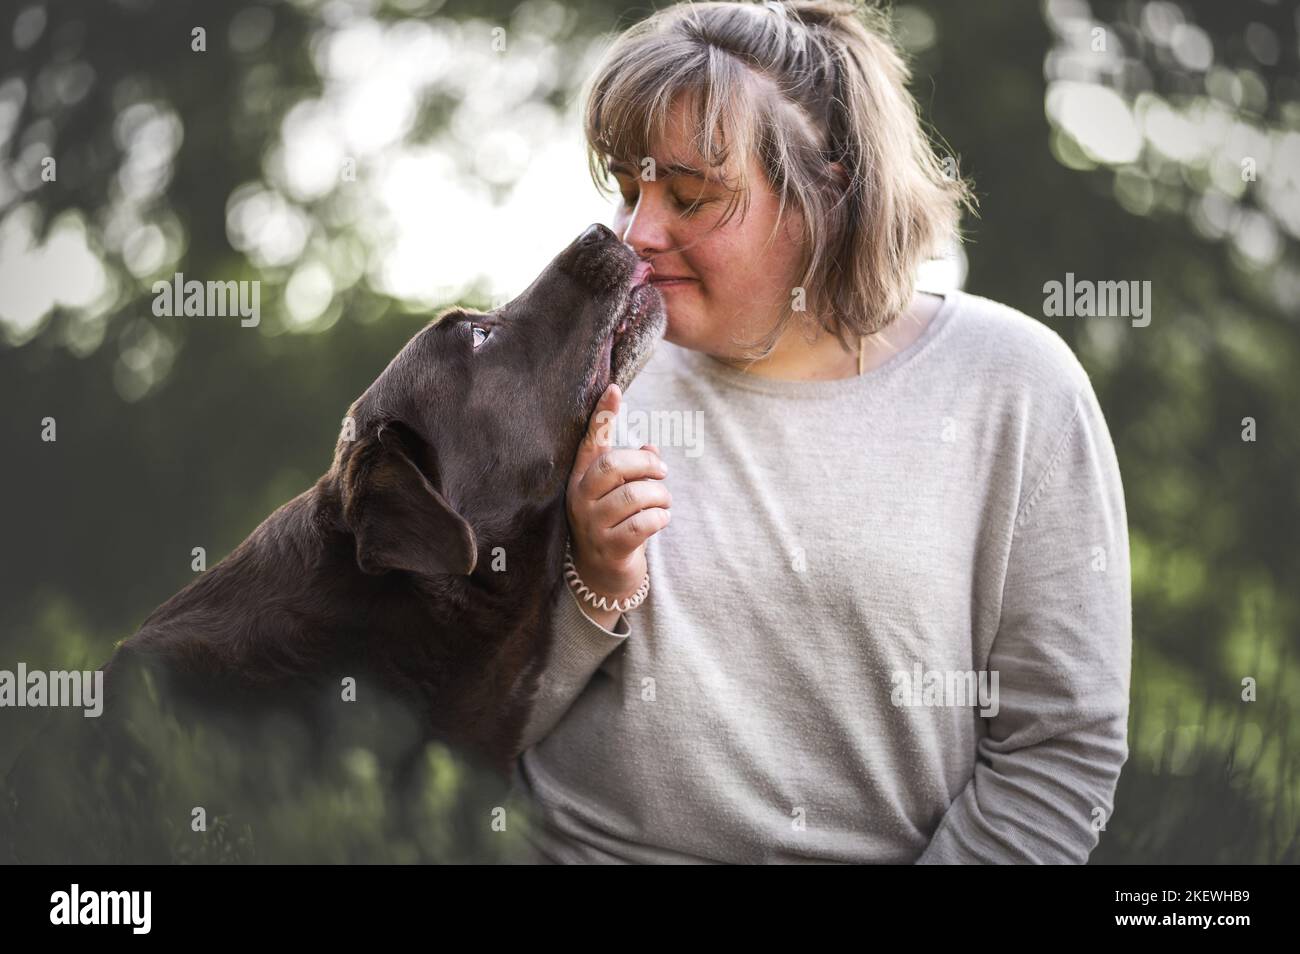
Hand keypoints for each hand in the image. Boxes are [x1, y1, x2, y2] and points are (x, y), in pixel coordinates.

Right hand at [565, 384, 670, 624]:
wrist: (602, 575)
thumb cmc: (614, 524)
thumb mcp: (620, 493)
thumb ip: (633, 469)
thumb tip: (652, 446)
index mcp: (581, 479)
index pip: (591, 442)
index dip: (602, 415)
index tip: (614, 389)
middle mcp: (580, 499)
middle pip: (614, 465)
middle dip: (646, 465)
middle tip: (662, 473)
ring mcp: (592, 524)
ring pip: (633, 496)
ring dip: (659, 496)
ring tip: (664, 503)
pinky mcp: (609, 547)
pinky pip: (642, 523)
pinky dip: (659, 518)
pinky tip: (661, 519)